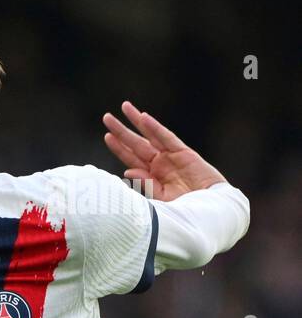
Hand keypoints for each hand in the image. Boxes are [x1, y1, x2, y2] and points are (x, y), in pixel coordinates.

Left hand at [102, 101, 225, 201]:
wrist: (210, 209)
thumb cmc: (185, 209)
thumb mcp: (161, 199)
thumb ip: (145, 185)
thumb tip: (127, 171)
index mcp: (150, 176)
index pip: (130, 158)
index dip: (119, 148)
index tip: (107, 136)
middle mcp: (158, 164)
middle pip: (135, 144)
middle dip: (121, 131)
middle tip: (106, 118)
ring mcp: (170, 157)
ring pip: (149, 136)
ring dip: (137, 121)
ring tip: (124, 107)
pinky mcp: (184, 153)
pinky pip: (167, 138)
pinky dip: (155, 128)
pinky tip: (144, 118)